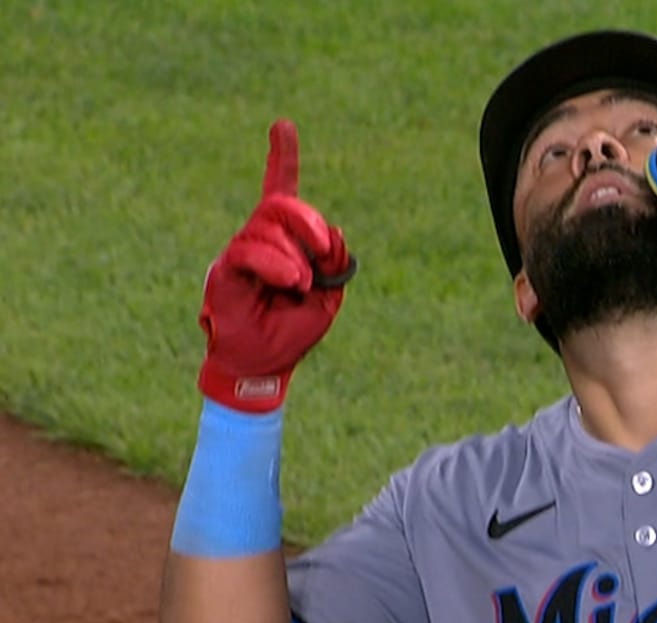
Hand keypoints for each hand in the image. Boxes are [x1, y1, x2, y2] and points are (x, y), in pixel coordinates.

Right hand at [197, 119, 355, 412]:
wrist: (264, 365)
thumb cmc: (292, 331)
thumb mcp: (328, 296)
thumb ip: (333, 263)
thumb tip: (331, 233)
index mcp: (283, 242)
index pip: (280, 192)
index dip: (282, 158)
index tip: (282, 126)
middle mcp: (257, 241)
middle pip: (279, 205)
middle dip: (306, 220)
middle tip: (323, 248)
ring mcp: (239, 254)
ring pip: (265, 227)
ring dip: (292, 254)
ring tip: (300, 285)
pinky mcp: (225, 271)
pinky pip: (249, 253)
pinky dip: (275, 264)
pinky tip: (291, 281)